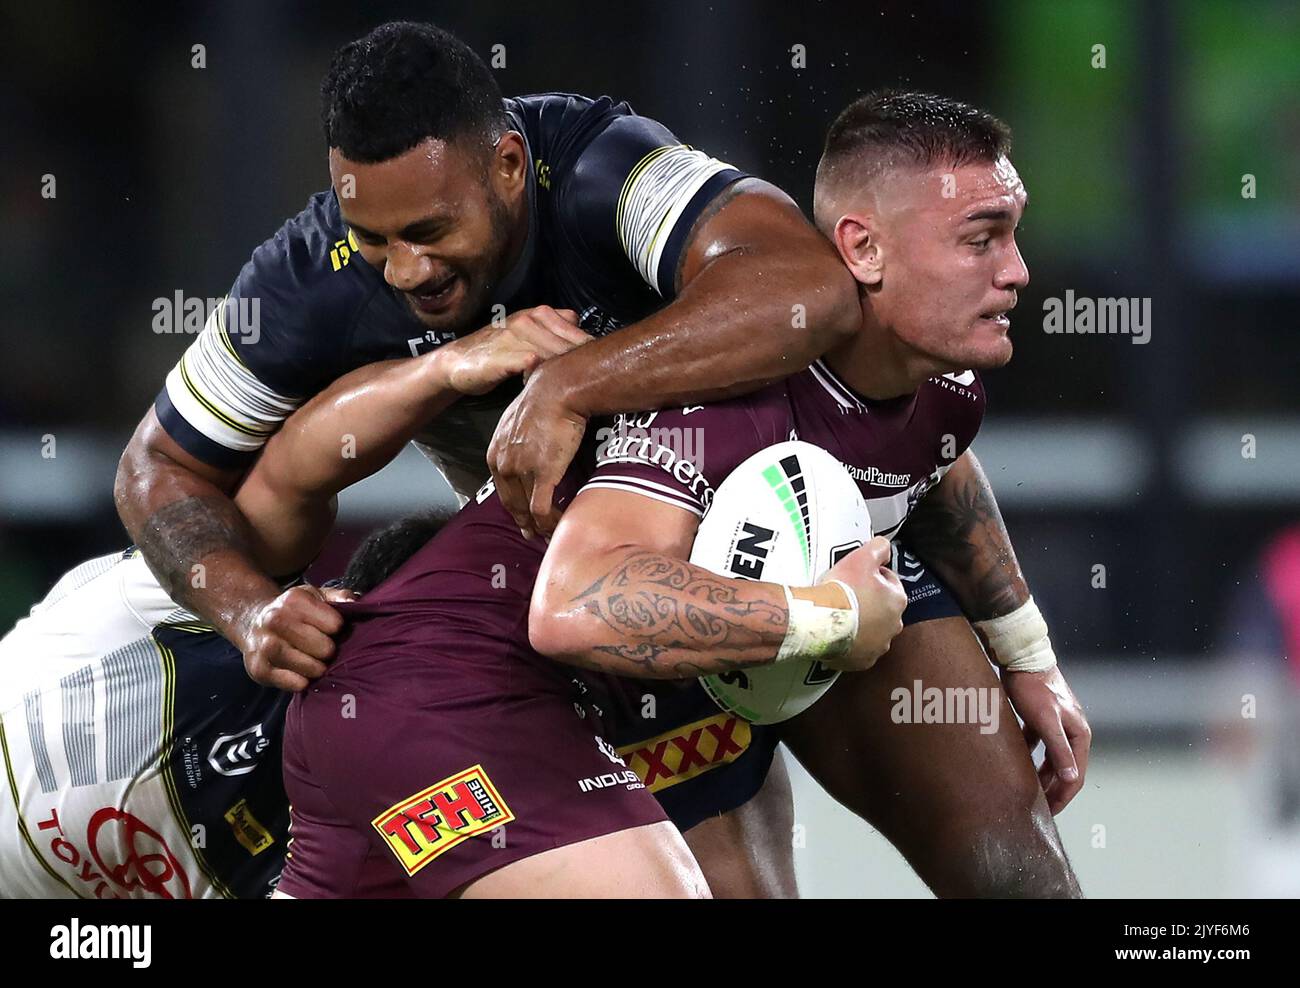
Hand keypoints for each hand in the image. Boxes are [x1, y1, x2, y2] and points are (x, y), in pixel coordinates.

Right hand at [237, 584, 344, 691]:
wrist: (252, 622)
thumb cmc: (293, 612)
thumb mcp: (315, 596)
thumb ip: (339, 597)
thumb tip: (354, 602)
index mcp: (294, 601)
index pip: (335, 624)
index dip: (337, 628)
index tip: (329, 629)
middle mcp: (276, 621)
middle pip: (325, 648)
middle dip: (328, 650)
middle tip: (320, 647)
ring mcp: (266, 647)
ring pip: (312, 668)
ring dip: (318, 667)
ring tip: (311, 659)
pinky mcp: (260, 670)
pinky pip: (296, 684)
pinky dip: (303, 681)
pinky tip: (299, 671)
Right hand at [441, 306, 587, 395]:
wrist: (457, 362)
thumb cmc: (498, 352)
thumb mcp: (530, 335)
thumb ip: (555, 332)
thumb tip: (585, 336)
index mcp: (540, 314)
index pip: (578, 331)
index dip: (587, 352)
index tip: (591, 369)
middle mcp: (530, 320)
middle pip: (571, 344)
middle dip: (580, 366)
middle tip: (583, 385)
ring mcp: (517, 335)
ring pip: (555, 354)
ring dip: (562, 373)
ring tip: (564, 389)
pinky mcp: (505, 355)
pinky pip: (533, 364)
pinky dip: (541, 377)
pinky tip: (542, 388)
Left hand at [487, 358, 588, 538]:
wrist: (557, 389)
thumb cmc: (544, 398)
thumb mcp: (520, 418)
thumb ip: (518, 436)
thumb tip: (528, 441)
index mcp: (496, 453)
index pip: (502, 488)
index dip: (513, 505)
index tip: (522, 516)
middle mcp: (504, 464)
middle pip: (512, 503)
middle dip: (522, 522)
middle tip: (532, 534)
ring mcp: (522, 470)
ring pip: (527, 510)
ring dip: (538, 526)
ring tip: (548, 535)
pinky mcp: (543, 474)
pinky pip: (542, 508)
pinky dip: (549, 522)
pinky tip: (558, 525)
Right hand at [818, 536, 906, 671]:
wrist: (820, 619)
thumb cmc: (842, 589)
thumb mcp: (862, 557)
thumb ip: (879, 547)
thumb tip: (885, 546)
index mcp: (897, 599)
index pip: (889, 582)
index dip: (872, 576)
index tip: (856, 577)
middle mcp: (894, 625)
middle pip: (882, 609)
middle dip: (869, 602)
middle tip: (847, 596)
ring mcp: (879, 645)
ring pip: (872, 631)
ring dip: (861, 624)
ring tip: (841, 617)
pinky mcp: (863, 661)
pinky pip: (860, 650)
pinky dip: (852, 643)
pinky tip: (839, 634)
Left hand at [1002, 666, 1090, 813]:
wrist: (1021, 657)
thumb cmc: (1033, 689)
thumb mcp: (1046, 722)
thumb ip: (1059, 751)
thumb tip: (1071, 778)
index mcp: (1079, 734)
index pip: (1075, 775)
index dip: (1062, 796)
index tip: (1048, 813)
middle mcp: (1072, 730)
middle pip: (1064, 768)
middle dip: (1052, 790)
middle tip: (1037, 808)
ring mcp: (1058, 723)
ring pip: (1051, 757)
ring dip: (1041, 774)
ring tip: (1028, 790)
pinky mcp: (1041, 716)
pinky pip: (1038, 743)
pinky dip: (1030, 755)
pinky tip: (1016, 762)